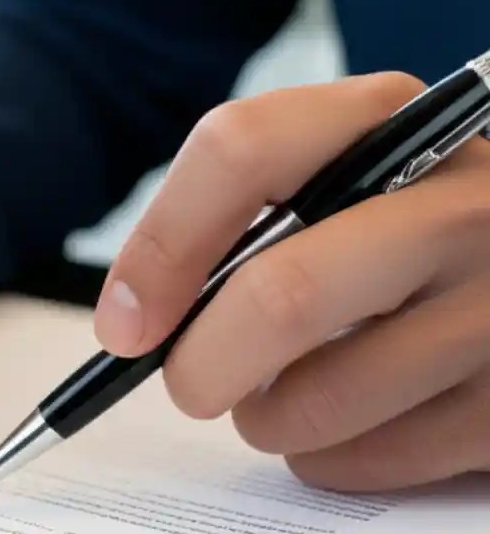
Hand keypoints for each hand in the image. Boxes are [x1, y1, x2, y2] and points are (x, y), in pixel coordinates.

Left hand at [95, 72, 489, 491]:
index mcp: (387, 120)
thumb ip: (243, 218)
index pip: (241, 150)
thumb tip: (133, 316)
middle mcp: (461, 201)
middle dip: (203, 363)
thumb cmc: (402, 224)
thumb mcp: (342, 179)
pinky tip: (345, 424)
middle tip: (187, 384)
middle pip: (284, 296)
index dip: (163, 244)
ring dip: (265, 419)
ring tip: (275, 400)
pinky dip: (328, 458)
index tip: (124, 322)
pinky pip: (378, 458)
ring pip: (322, 399)